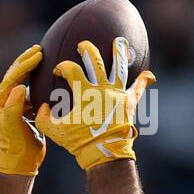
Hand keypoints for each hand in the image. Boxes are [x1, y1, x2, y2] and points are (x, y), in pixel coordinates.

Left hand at [0, 44, 45, 177]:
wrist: (21, 162)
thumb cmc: (17, 146)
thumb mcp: (14, 127)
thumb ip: (14, 107)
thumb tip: (20, 87)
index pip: (12, 77)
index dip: (25, 64)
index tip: (38, 53)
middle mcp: (4, 101)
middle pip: (15, 75)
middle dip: (26, 60)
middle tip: (39, 48)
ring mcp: (14, 105)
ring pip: (23, 80)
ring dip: (32, 68)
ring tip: (42, 56)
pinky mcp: (24, 110)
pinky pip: (31, 90)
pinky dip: (39, 81)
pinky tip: (48, 75)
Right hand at [35, 36, 154, 171]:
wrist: (104, 153)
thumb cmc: (79, 142)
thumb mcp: (56, 132)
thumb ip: (44, 118)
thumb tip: (43, 106)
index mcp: (84, 92)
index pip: (72, 70)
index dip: (63, 67)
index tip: (58, 71)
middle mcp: (102, 88)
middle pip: (95, 61)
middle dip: (88, 50)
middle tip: (83, 45)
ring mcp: (117, 93)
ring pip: (120, 67)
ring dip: (120, 52)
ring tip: (120, 41)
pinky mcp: (129, 102)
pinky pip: (138, 89)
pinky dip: (144, 81)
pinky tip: (150, 75)